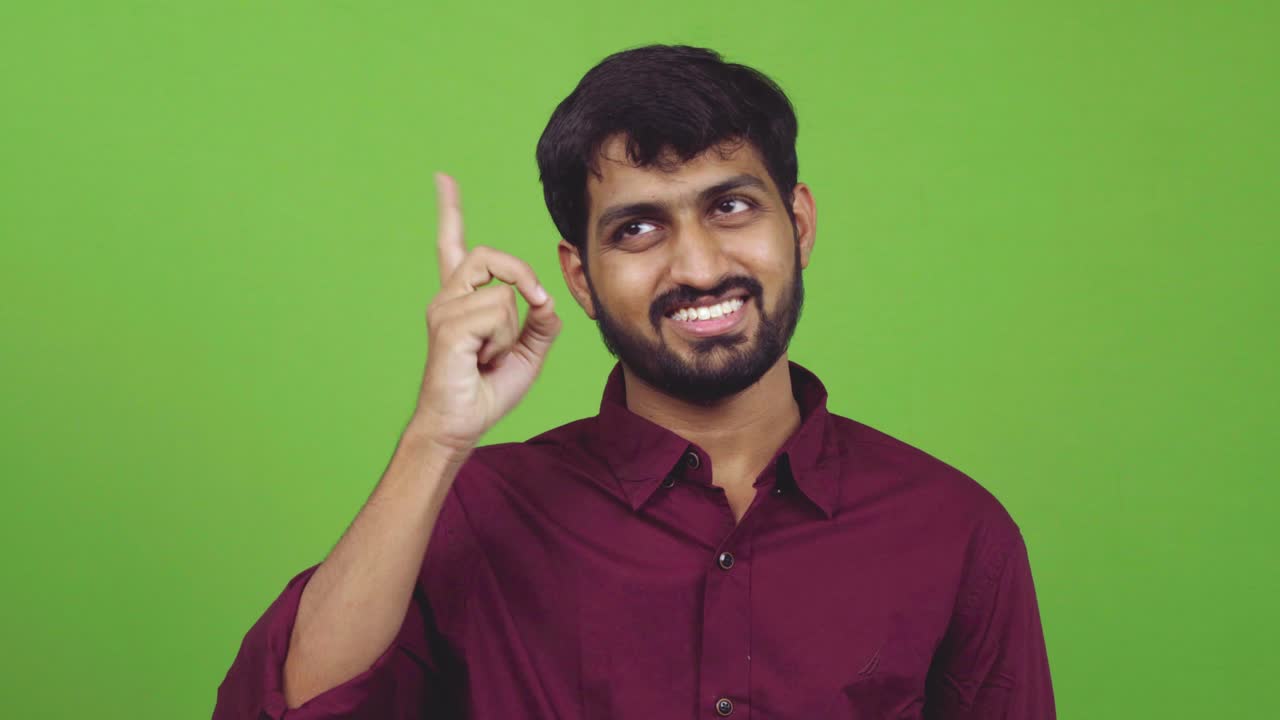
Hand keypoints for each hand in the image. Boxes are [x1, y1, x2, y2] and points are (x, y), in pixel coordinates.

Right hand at [410, 173, 561, 453]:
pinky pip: (497, 314)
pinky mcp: (447, 326)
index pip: (453, 246)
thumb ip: (541, 322)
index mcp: (463, 300)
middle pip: (489, 255)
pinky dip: (502, 341)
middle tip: (536, 303)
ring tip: (489, 356)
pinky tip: (481, 360)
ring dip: (510, 331)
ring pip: (502, 292)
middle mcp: (447, 298)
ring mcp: (443, 310)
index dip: (449, 211)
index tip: (442, 179)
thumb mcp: (529, 353)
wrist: (460, 426)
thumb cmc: (486, 390)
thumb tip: (545, 299)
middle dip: (522, 274)